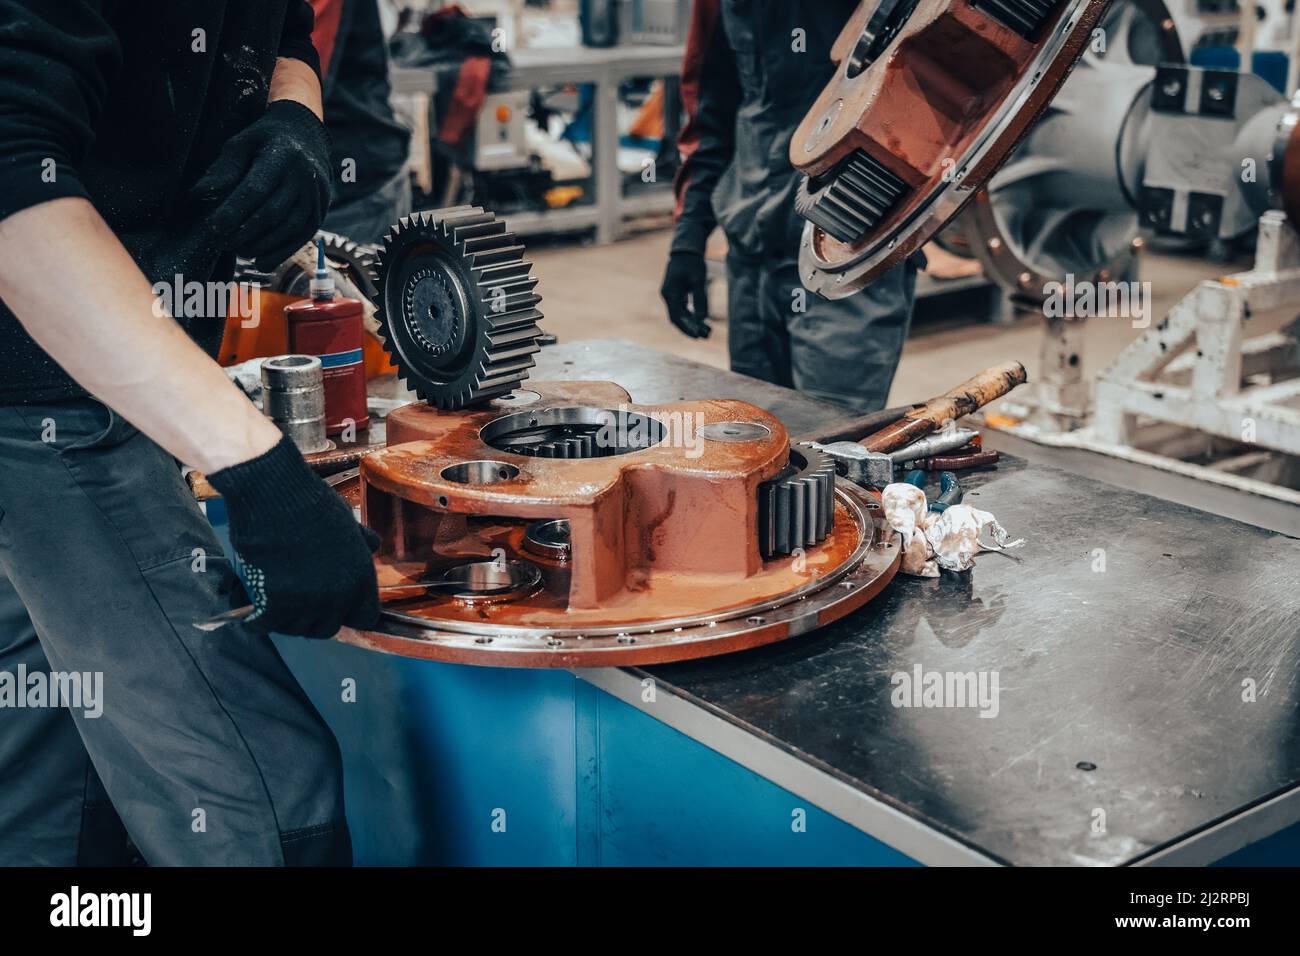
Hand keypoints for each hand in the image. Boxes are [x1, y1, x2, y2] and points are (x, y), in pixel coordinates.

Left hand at [190, 100, 332, 270]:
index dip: (233, 211)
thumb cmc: (264, 141)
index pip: (255, 189)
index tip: (213, 227)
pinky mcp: (321, 211)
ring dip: (262, 245)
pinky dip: (281, 252)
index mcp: (282, 155)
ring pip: (289, 228)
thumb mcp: (240, 144)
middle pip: (272, 213)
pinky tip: (262, 263)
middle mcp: (304, 177)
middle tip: (222, 243)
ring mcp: (316, 196)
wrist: (307, 138)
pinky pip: (302, 237)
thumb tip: (198, 195)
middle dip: (245, 232)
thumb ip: (223, 169)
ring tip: (239, 250)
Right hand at [207, 437, 380, 637]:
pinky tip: (253, 615)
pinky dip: (257, 622)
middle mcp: (338, 594)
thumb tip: (372, 545)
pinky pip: (265, 626)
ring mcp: (307, 601)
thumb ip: (360, 541)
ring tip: (276, 606)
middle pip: (329, 628)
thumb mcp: (347, 521)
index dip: (350, 613)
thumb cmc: (310, 502)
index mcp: (360, 576)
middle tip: (300, 606)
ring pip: (298, 629)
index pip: (365, 617)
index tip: (336, 610)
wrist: (273, 495)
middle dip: (315, 619)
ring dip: (286, 620)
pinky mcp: (275, 603)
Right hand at [660, 251, 710, 338]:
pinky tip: (703, 321)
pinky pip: (683, 309)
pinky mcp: (677, 293)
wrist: (687, 249)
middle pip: (678, 318)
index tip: (698, 336)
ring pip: (681, 314)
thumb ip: (700, 299)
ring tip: (708, 331)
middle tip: (706, 336)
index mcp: (669, 294)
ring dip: (693, 323)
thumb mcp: (698, 280)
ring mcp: (671, 295)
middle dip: (691, 328)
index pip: (676, 317)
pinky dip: (692, 315)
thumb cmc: (692, 263)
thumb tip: (702, 318)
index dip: (687, 329)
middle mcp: (668, 296)